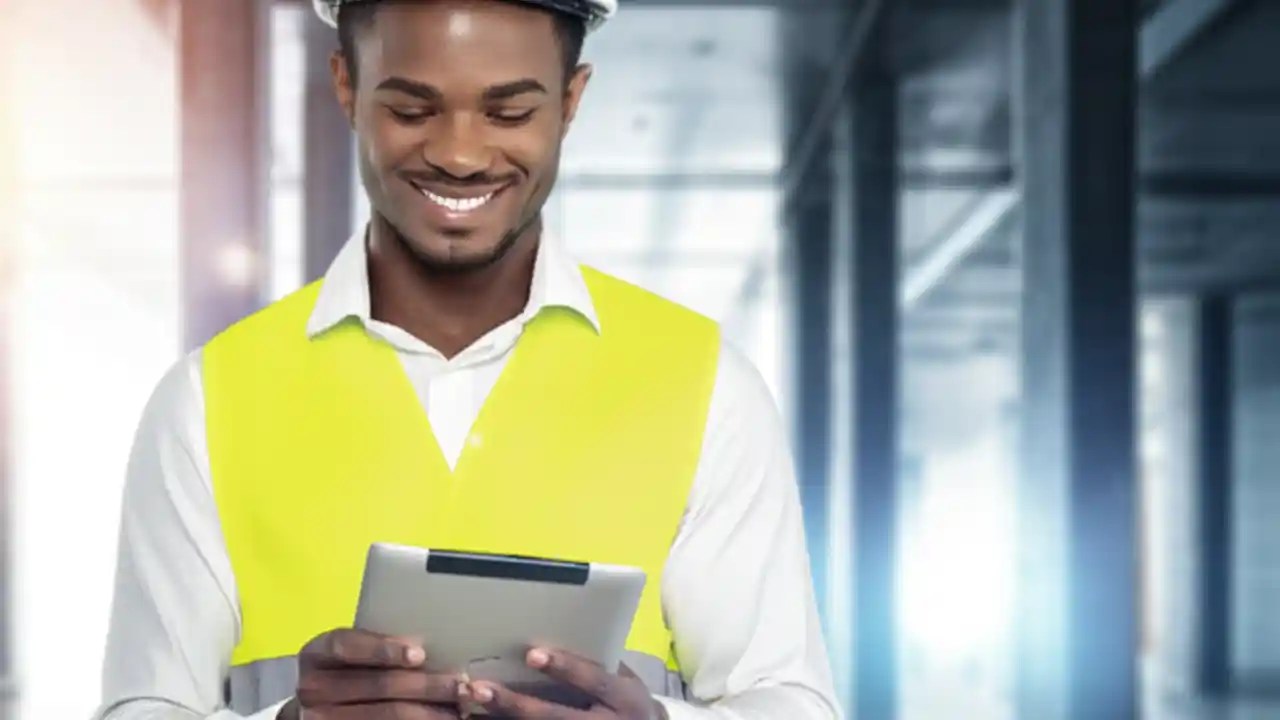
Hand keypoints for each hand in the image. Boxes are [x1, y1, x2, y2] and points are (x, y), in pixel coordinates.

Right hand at [277, 628, 463, 719]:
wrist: (313, 711)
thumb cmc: (342, 673)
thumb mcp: (347, 656)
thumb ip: (377, 647)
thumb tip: (425, 647)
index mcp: (316, 655)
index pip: (346, 646)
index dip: (383, 648)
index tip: (419, 654)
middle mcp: (313, 689)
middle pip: (378, 685)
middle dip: (427, 685)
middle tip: (463, 685)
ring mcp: (323, 719)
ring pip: (386, 715)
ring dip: (430, 712)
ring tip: (461, 707)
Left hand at [459, 648, 668, 719]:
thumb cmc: (628, 701)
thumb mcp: (626, 681)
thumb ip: (598, 663)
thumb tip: (557, 628)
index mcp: (624, 699)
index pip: (594, 681)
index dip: (565, 667)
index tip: (532, 654)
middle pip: (555, 717)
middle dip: (515, 704)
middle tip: (479, 687)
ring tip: (467, 711)